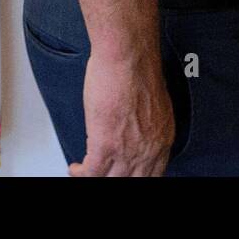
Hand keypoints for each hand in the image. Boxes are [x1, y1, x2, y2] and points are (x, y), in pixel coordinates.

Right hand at [69, 46, 174, 175]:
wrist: (128, 57)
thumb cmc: (139, 68)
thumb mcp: (153, 103)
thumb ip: (147, 122)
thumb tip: (135, 126)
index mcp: (162, 138)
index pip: (153, 174)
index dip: (136, 176)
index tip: (125, 173)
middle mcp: (149, 150)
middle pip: (133, 180)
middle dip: (116, 178)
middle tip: (104, 173)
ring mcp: (128, 151)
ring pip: (111, 180)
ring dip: (95, 177)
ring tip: (86, 173)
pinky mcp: (105, 145)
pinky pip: (91, 173)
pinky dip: (81, 173)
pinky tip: (76, 169)